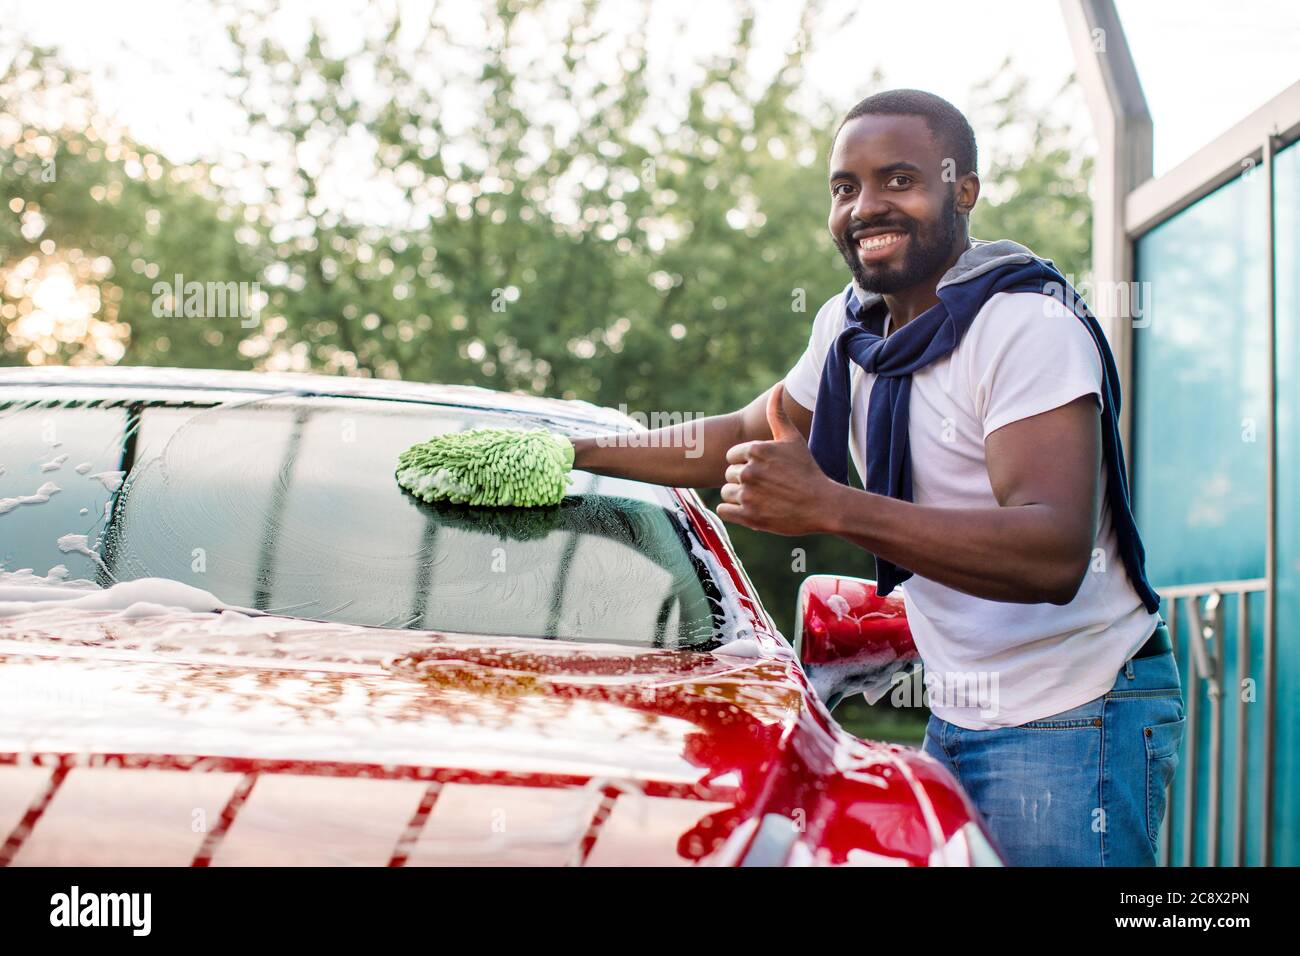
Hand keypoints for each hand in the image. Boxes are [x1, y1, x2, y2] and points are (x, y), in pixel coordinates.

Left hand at [717, 383, 836, 535]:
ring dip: (739, 497)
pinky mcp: (747, 517)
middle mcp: (748, 471)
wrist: (822, 505)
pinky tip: (752, 509)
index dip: (746, 463)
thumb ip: (777, 413)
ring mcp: (747, 494)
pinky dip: (734, 512)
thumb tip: (777, 387)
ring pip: (726, 493)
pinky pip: (724, 511)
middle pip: (729, 474)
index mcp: (755, 449)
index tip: (764, 470)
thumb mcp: (792, 439)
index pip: (732, 456)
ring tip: (761, 498)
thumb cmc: (807, 471)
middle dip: (744, 480)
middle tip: (767, 486)